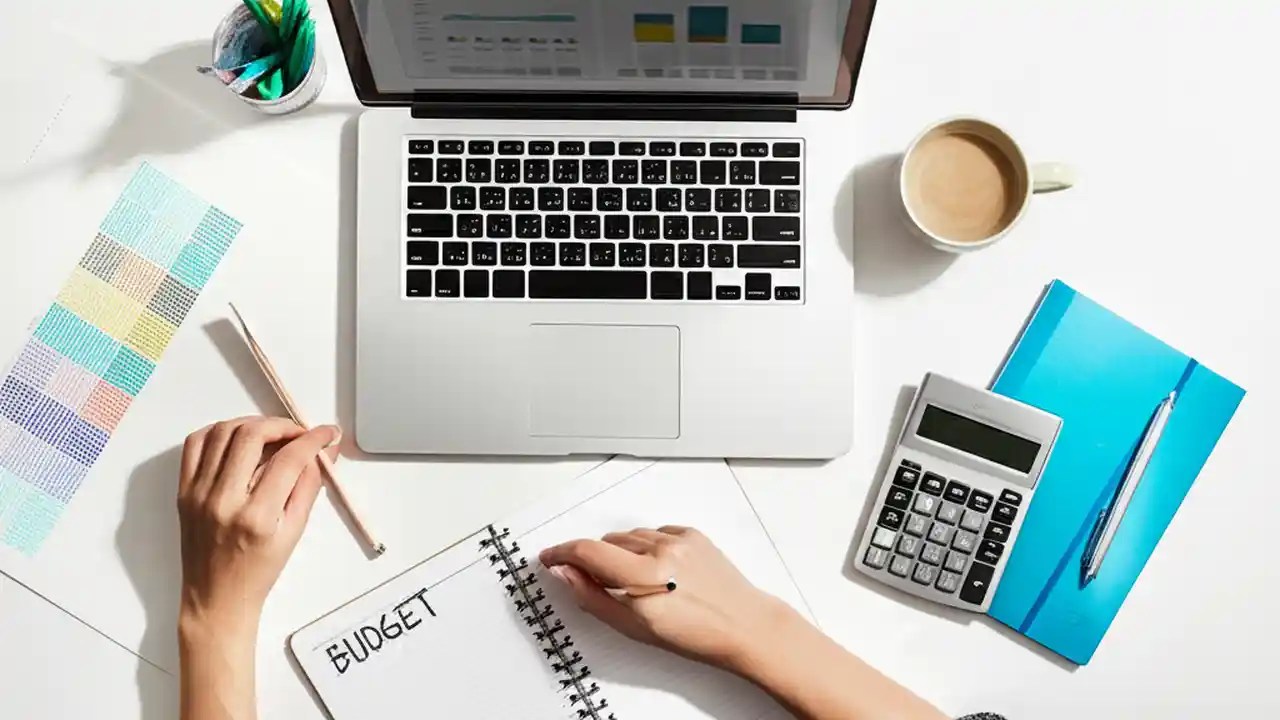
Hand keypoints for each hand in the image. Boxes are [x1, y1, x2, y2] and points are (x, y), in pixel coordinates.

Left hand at [177, 416, 339, 635]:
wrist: (217, 598)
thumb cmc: (260, 570)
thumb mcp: (295, 532)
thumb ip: (310, 485)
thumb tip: (324, 449)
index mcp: (257, 517)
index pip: (289, 459)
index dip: (313, 439)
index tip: (326, 433)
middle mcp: (223, 500)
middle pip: (252, 435)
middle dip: (282, 425)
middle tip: (298, 433)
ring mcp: (197, 494)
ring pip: (222, 432)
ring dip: (252, 424)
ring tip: (271, 434)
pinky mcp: (183, 491)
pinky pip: (195, 444)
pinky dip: (219, 431)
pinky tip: (238, 439)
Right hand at [538, 526, 787, 670]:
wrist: (742, 626)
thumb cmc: (694, 635)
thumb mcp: (634, 628)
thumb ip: (593, 597)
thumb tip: (567, 573)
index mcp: (645, 577)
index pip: (589, 552)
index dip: (562, 553)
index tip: (551, 557)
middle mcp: (663, 552)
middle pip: (607, 542)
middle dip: (598, 561)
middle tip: (605, 586)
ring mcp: (680, 540)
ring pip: (630, 536)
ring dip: (623, 554)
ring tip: (639, 583)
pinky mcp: (693, 534)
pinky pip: (655, 532)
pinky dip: (648, 547)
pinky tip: (659, 570)